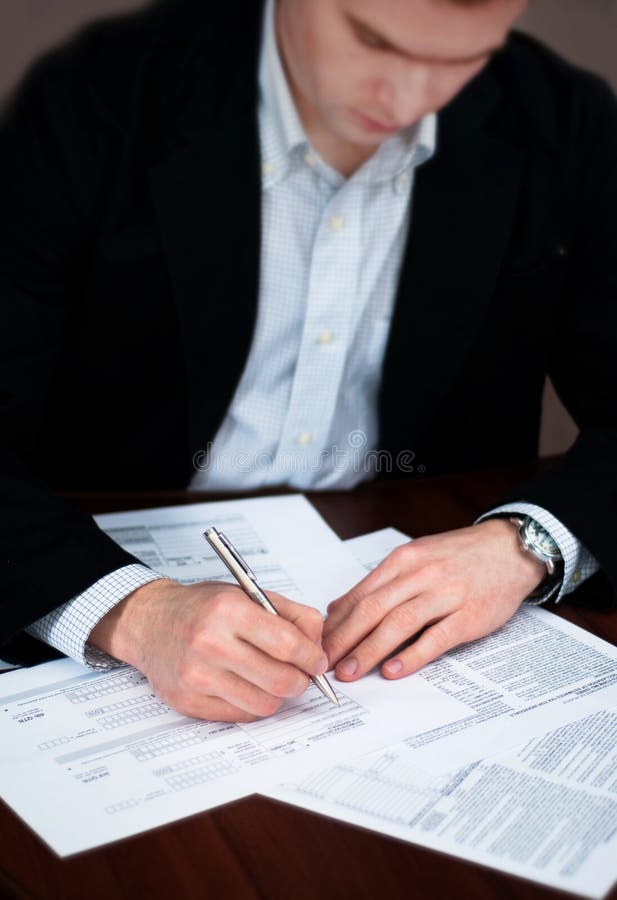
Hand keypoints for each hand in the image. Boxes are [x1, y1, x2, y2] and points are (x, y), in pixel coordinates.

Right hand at [88, 580, 326, 721]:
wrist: (150, 622)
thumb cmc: (202, 607)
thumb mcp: (247, 593)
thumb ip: (290, 614)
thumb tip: (319, 646)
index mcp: (228, 610)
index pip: (287, 643)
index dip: (312, 657)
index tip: (318, 661)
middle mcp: (210, 644)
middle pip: (279, 680)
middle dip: (301, 681)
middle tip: (301, 674)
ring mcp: (196, 676)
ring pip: (264, 704)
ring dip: (278, 695)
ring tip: (274, 679)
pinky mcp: (188, 702)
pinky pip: (240, 716)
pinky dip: (253, 704)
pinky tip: (248, 686)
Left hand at [323, 519, 546, 681]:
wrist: (510, 549)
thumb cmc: (460, 556)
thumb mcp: (416, 557)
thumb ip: (379, 583)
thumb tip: (338, 608)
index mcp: (404, 559)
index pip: (361, 593)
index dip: (337, 622)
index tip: (318, 643)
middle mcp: (421, 574)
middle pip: (373, 609)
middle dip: (345, 639)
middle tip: (324, 663)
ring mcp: (446, 594)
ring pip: (399, 623)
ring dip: (370, 650)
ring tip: (350, 671)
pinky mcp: (469, 616)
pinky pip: (436, 638)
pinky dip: (412, 656)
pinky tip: (393, 670)